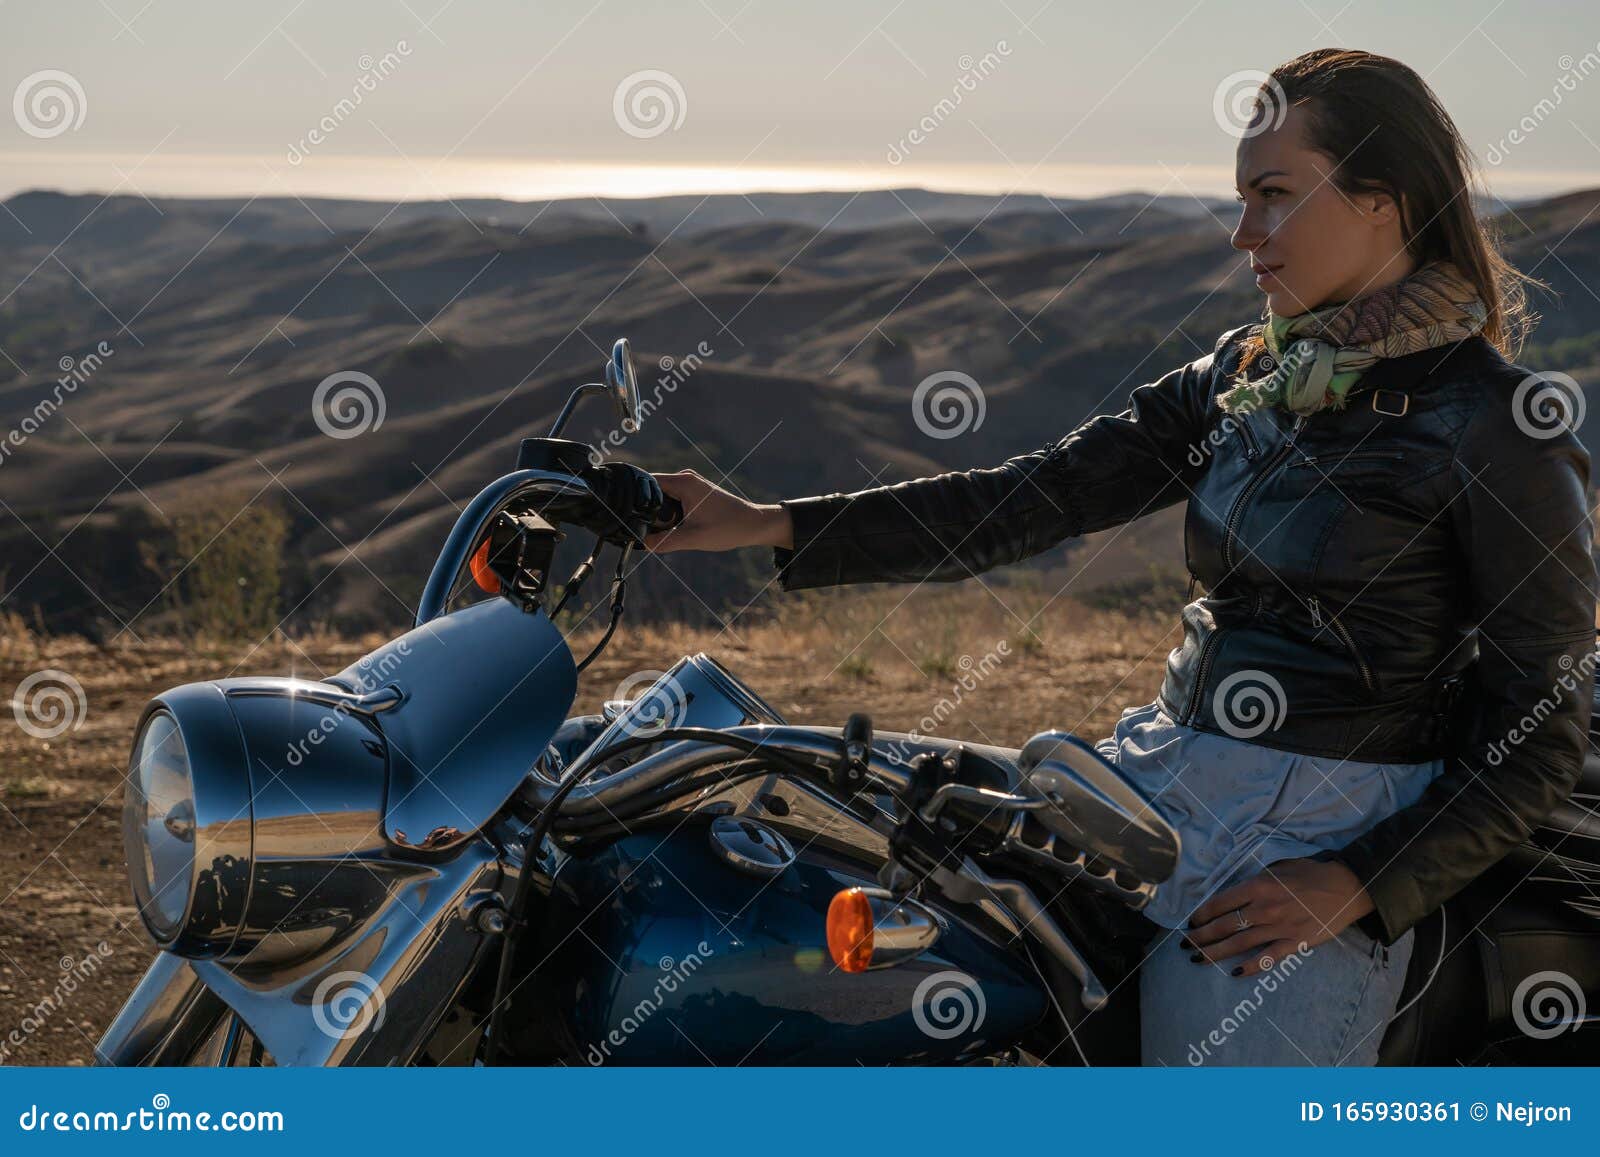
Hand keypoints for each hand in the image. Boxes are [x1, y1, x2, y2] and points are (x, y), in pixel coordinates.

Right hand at [644, 469, 792, 553]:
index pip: (647, 483)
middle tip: (642, 529)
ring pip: (661, 496)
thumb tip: (643, 543)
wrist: (753, 524)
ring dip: (657, 511)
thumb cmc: (728, 528)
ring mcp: (690, 483)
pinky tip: (669, 527)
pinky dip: (667, 512)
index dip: (635, 499)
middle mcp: (685, 478)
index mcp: (684, 482)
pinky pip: (671, 499)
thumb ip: (666, 541)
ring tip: (656, 530)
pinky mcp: (694, 492)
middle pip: (652, 490)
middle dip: (645, 508)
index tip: (628, 516)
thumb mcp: (694, 538)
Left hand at [1182, 857, 1373, 976]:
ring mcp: (1279, 927)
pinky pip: (1268, 958)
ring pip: (1239, 943)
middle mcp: (1264, 908)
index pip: (1220, 903)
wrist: (1346, 887)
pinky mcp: (1295, 943)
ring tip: (1197, 958)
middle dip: (1201, 936)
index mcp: (1257, 886)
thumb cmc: (1310, 874)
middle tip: (1185, 944)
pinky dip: (1251, 966)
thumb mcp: (1277, 868)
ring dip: (1215, 952)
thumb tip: (1233, 894)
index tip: (1190, 923)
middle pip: (1224, 926)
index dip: (1202, 915)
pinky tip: (1235, 973)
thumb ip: (1255, 882)